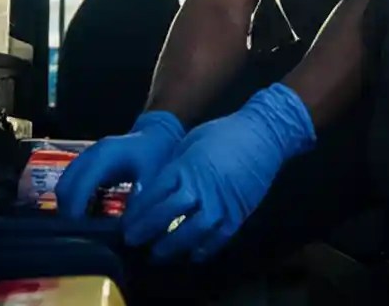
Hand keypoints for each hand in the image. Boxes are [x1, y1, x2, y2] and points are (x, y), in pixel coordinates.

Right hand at [54, 111, 184, 219]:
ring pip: (65, 185)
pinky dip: (74, 200)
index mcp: (103, 157)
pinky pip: (72, 183)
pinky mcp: (87, 164)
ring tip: (81, 229)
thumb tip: (127, 225)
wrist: (157, 135)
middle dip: (67, 211)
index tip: (78, 232)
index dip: (75, 209)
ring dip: (68, 206)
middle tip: (78, 235)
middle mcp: (89, 155)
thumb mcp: (153, 176)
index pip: (79, 184)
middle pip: (65, 186)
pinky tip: (86, 216)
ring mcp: (86, 158)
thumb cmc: (156, 154)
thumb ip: (140, 198)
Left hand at [120, 83, 315, 262]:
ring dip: (172, 246)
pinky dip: (204, 249)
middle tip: (132, 242)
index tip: (125, 224)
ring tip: (158, 254)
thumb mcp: (189, 144)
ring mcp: (221, 202)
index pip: (154, 195)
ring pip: (192, 232)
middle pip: (167, 215)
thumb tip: (155, 188)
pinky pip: (218, 237)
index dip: (137, 213)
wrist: (263, 134)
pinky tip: (192, 255)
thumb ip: (174, 168)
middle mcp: (201, 187)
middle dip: (147, 230)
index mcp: (185, 167)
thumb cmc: (222, 133)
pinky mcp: (238, 213)